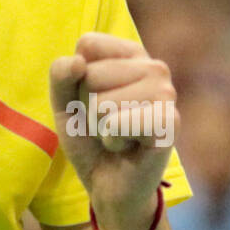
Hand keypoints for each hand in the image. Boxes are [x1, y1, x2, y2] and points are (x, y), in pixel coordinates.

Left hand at [49, 32, 178, 229]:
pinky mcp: (169, 121)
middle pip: (90, 74)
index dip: (78, 77)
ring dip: (101, 126)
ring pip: (101, 101)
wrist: (109, 185)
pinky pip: (117, 122)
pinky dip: (112, 140)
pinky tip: (128, 146)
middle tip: (107, 123)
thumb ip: (60, 74)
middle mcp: (155, 67)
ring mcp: (166, 93)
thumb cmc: (90, 138)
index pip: (88, 44)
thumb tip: (79, 61)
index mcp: (132, 53)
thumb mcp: (63, 101)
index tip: (94, 98)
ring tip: (119, 135)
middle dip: (88, 106)